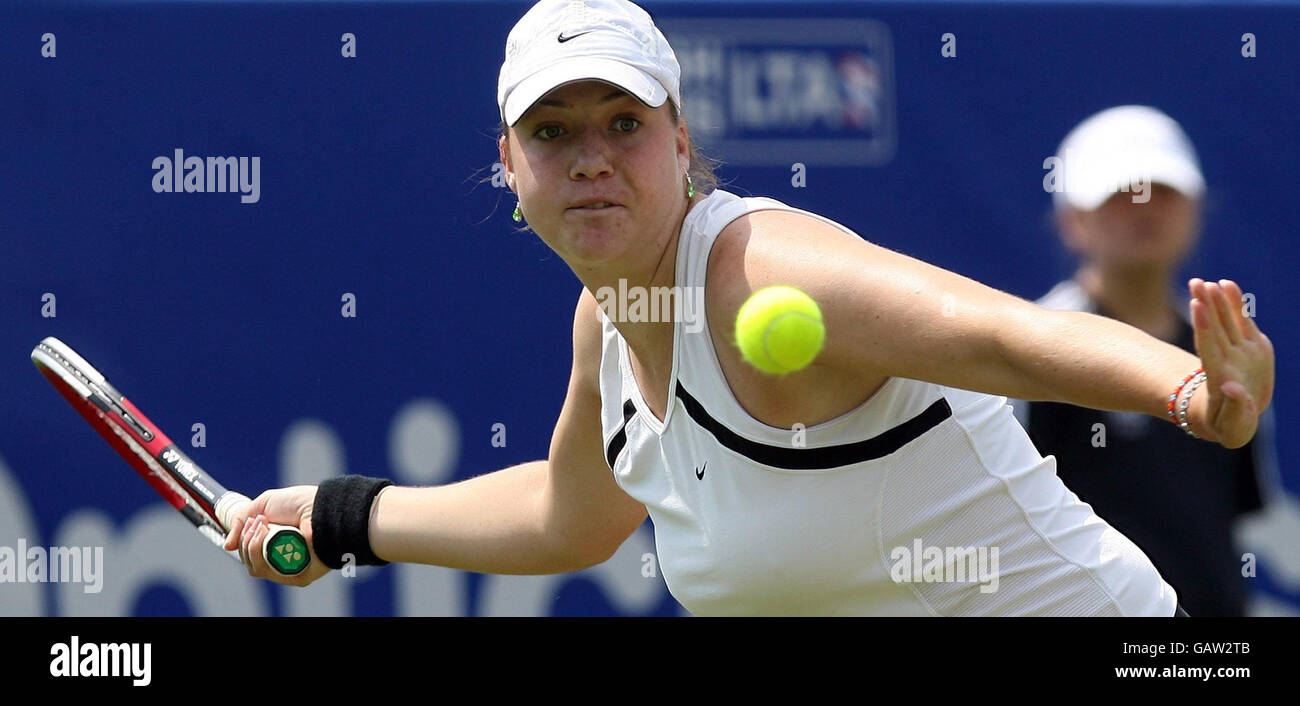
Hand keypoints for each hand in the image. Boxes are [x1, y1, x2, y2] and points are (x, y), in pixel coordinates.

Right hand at [222, 485, 331, 586]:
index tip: (250, 522)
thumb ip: (241, 521)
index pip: (251, 554)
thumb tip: (228, 546)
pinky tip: (266, 535)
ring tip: (263, 526)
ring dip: (251, 545)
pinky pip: (268, 572)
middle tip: (258, 522)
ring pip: (256, 568)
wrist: (319, 507)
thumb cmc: (298, 504)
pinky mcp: (298, 577)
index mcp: (276, 545)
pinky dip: (259, 553)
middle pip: (250, 563)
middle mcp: (283, 559)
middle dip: (247, 541)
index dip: (245, 540)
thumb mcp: (263, 505)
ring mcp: (290, 569)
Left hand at [1187, 278, 1273, 448]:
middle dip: (1207, 307)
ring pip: (1225, 322)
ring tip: (1206, 281)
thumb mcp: (1233, 425)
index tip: (1196, 306)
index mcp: (1221, 376)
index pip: (1209, 347)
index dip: (1203, 327)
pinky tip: (1227, 284)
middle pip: (1214, 329)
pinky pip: (1242, 321)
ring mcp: (1239, 351)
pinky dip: (1236, 304)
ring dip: (1216, 301)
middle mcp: (1227, 359)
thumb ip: (1235, 408)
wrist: (1237, 416)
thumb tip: (1231, 388)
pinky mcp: (1252, 346)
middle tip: (1197, 283)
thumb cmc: (1231, 424)